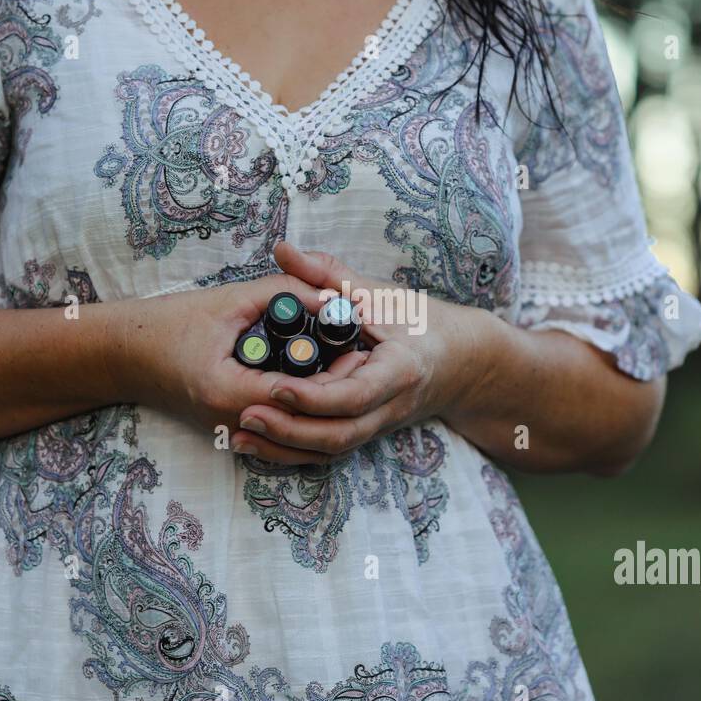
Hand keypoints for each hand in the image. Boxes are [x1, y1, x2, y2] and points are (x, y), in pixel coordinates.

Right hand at [108, 273, 367, 455]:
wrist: (126, 353)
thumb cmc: (171, 323)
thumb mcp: (230, 299)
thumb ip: (284, 293)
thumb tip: (331, 296)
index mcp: (229, 390)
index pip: (300, 393)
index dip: (336, 371)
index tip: (358, 347)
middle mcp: (233, 420)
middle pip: (303, 417)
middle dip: (336, 388)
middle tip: (361, 356)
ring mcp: (232, 431)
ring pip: (295, 431)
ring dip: (323, 403)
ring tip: (348, 369)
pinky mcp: (233, 430)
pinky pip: (280, 429)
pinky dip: (303, 410)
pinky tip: (321, 383)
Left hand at [230, 242, 497, 462]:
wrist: (460, 360)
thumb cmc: (421, 321)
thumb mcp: (380, 293)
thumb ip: (328, 273)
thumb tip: (282, 249)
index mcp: (400, 371)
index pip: (356, 395)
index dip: (314, 396)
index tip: (275, 386)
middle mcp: (390, 407)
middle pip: (339, 435)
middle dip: (290, 430)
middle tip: (244, 415)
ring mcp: (378, 426)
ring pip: (331, 450)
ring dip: (285, 448)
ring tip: (240, 434)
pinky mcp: (366, 432)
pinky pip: (329, 450)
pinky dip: (294, 450)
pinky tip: (260, 441)